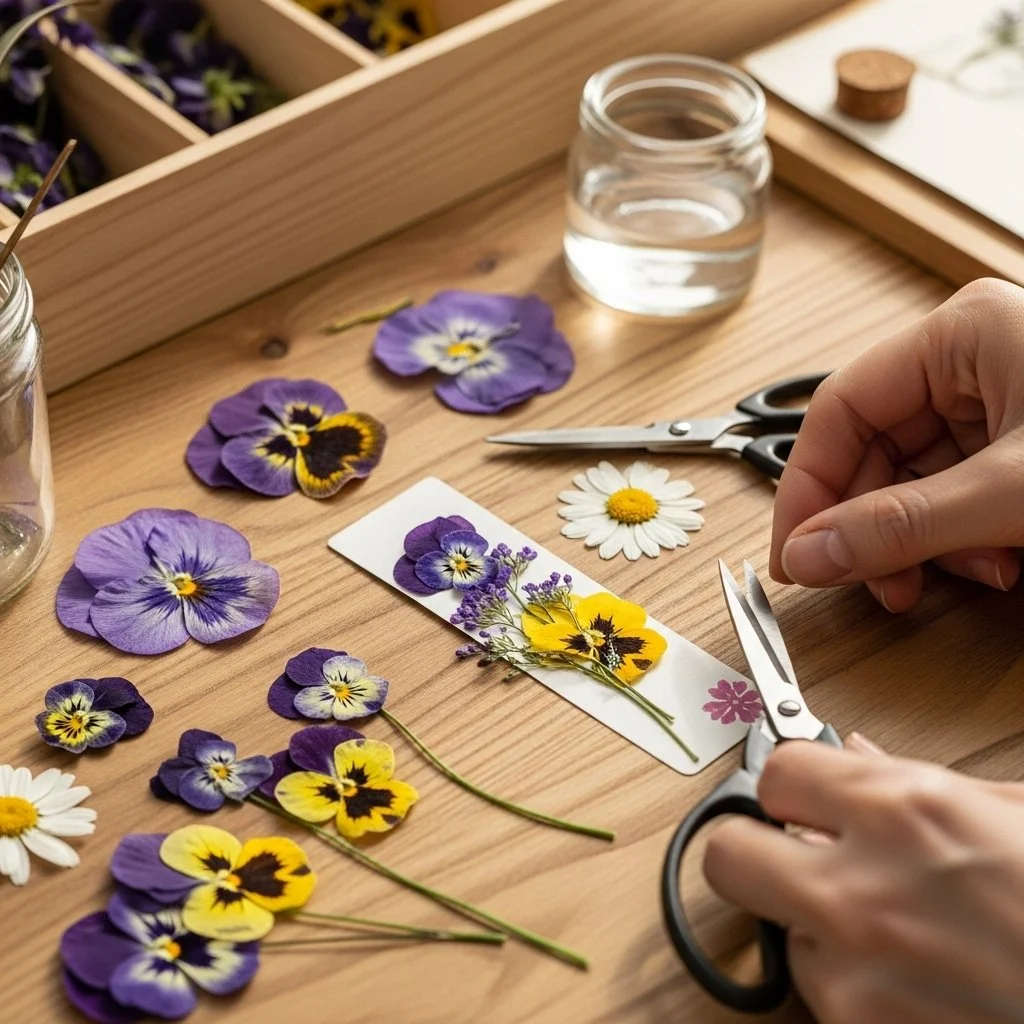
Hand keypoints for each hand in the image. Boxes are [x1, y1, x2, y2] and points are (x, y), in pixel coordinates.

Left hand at [703, 739, 1023, 1023]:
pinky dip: (851, 980)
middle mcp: (863, 892)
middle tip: (788, 850)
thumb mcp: (1014, 812)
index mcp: (905, 814)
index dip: (791, 781)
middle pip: (727, 853)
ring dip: (816, 923)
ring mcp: (858, 977)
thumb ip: (918, 781)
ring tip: (894, 927)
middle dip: (752, 846)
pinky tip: (915, 975)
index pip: (777, 772)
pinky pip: (822, 993)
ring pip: (781, 931)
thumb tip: (860, 756)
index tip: (803, 793)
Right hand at [770, 277, 1023, 610]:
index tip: (794, 555)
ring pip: (916, 481)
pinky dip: (964, 538)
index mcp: (961, 334)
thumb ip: (905, 527)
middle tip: (871, 585)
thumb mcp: (1012, 491)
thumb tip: (809, 556)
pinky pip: (959, 492)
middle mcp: (972, 360)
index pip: (841, 411)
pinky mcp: (1021, 440)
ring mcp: (1000, 399)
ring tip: (963, 578)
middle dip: (875, 529)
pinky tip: (996, 563)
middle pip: (876, 452)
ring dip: (926, 543)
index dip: (806, 488)